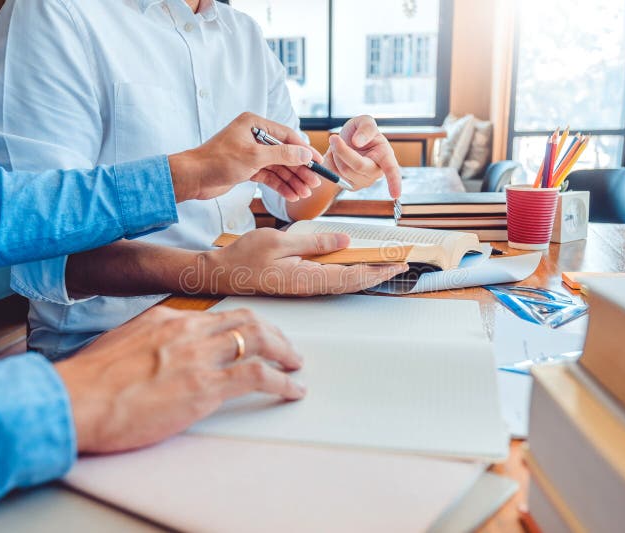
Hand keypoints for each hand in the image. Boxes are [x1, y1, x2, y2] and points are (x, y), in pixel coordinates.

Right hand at [55, 306, 305, 453]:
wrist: (75, 399)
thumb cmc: (89, 381)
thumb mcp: (122, 343)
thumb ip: (149, 339)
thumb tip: (162, 349)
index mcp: (168, 318)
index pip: (219, 314)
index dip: (244, 324)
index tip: (255, 333)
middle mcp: (188, 330)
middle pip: (246, 320)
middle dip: (273, 332)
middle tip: (285, 346)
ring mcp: (199, 356)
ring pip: (258, 339)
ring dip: (284, 351)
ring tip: (295, 364)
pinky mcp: (205, 386)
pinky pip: (257, 375)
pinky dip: (282, 381)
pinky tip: (292, 389)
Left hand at [167, 112, 323, 202]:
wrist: (192, 178)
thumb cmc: (217, 162)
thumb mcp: (254, 157)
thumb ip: (282, 154)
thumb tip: (305, 153)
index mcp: (254, 124)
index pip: (287, 136)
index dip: (305, 150)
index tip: (319, 163)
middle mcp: (254, 136)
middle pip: (285, 153)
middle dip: (300, 170)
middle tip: (314, 183)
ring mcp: (251, 153)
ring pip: (278, 167)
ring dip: (292, 180)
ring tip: (305, 193)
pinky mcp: (247, 168)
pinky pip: (269, 176)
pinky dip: (280, 185)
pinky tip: (291, 195)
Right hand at [188, 228, 407, 295]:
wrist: (222, 273)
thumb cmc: (245, 256)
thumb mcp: (280, 241)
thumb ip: (314, 242)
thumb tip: (345, 240)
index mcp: (307, 278)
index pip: (352, 276)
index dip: (378, 271)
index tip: (398, 264)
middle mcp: (310, 287)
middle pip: (353, 283)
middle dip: (379, 274)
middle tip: (402, 264)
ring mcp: (305, 287)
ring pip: (344, 283)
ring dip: (367, 274)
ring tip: (386, 264)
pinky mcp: (300, 283)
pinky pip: (332, 280)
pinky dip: (350, 272)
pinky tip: (357, 265)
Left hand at [326, 115, 401, 198]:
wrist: (344, 143)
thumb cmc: (359, 132)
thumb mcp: (364, 121)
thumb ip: (366, 128)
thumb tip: (358, 142)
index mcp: (385, 156)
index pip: (392, 171)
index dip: (394, 182)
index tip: (395, 195)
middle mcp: (376, 172)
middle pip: (358, 166)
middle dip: (343, 151)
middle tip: (333, 137)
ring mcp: (363, 182)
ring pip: (344, 170)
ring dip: (336, 154)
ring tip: (338, 145)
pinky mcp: (349, 186)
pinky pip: (335, 174)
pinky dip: (331, 161)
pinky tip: (337, 156)